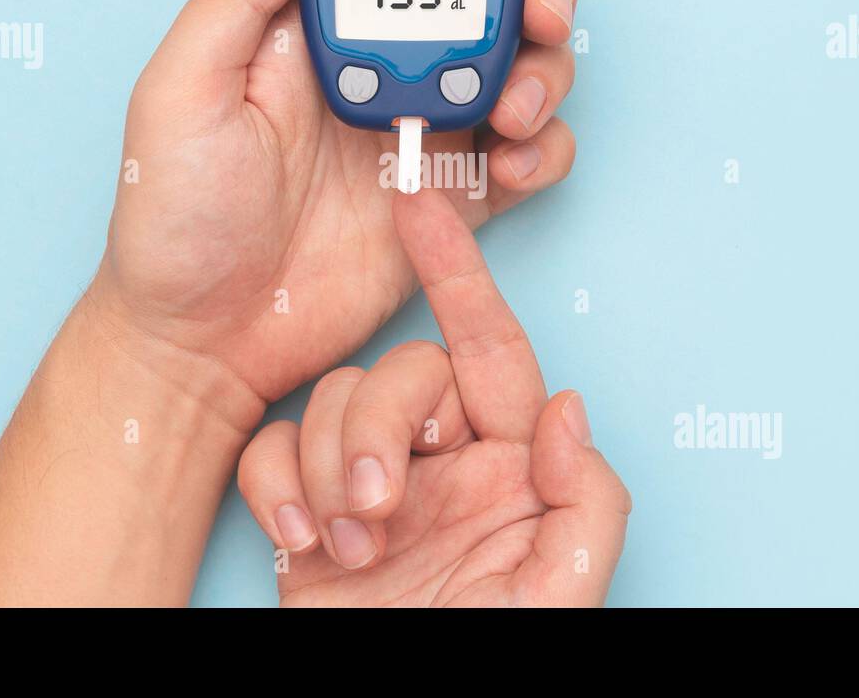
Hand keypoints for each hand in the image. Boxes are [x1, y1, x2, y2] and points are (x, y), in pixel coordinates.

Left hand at [93, 0, 579, 411]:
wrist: (202, 340)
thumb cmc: (174, 220)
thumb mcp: (182, 92)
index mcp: (315, 27)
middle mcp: (379, 68)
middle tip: (543, 12)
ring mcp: (422, 132)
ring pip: (522, 67)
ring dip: (545, 71)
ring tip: (511, 110)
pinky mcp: (452, 200)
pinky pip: (527, 157)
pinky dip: (544, 150)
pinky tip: (514, 164)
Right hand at [236, 189, 630, 605]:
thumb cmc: (478, 660)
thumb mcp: (556, 596)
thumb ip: (584, 500)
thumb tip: (564, 406)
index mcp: (511, 465)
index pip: (490, 348)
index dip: (459, 273)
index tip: (421, 206)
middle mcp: (444, 461)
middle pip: (399, 373)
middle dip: (378, 426)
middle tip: (376, 506)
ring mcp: (372, 482)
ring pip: (332, 401)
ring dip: (330, 466)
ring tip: (345, 544)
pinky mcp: (308, 507)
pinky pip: (274, 448)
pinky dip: (277, 485)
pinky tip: (297, 540)